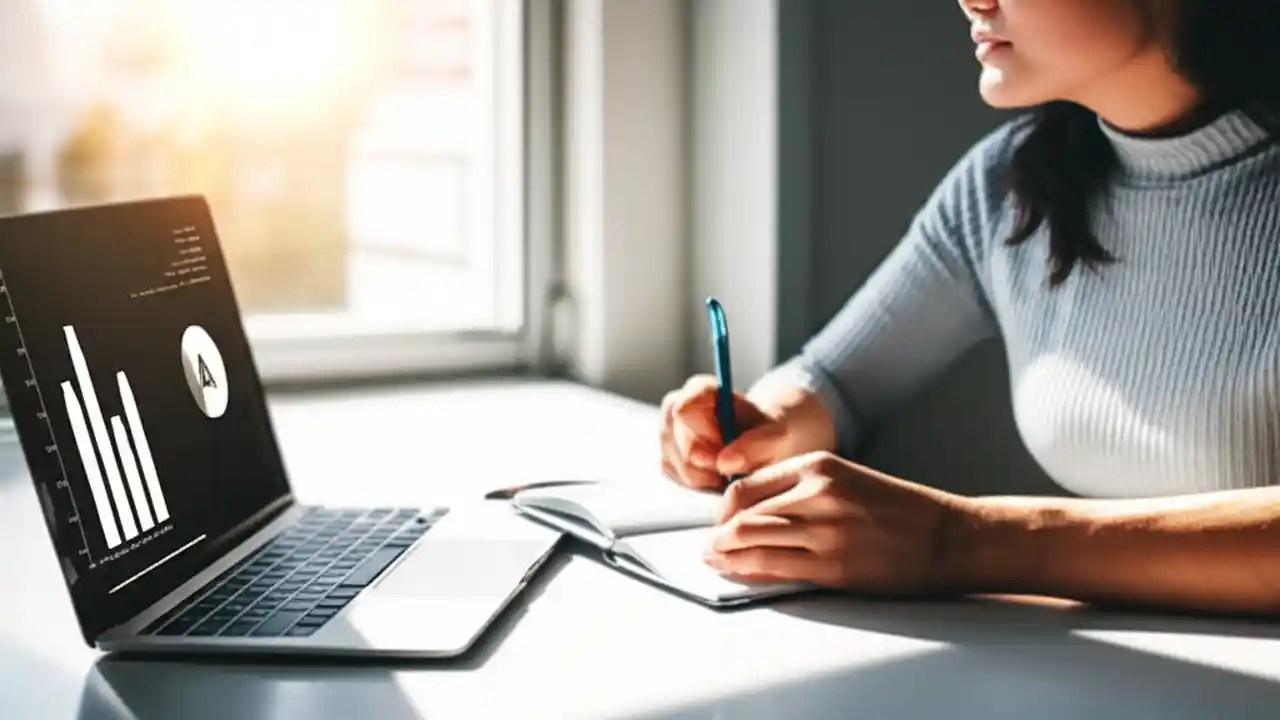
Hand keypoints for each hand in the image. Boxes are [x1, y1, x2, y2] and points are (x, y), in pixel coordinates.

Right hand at [659, 375, 794, 490]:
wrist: (762, 445)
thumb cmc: (769, 434)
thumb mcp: (776, 436)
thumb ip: (757, 445)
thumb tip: (724, 461)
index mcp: (700, 389)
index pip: (684, 408)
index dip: (705, 435)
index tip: (726, 448)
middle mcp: (675, 406)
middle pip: (678, 440)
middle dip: (707, 461)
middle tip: (733, 465)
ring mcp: (666, 433)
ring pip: (676, 462)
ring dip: (705, 476)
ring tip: (730, 470)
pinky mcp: (666, 458)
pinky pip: (677, 477)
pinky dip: (700, 484)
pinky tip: (718, 476)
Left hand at [704, 451, 973, 594]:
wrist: (948, 537)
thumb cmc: (898, 511)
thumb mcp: (846, 481)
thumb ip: (799, 490)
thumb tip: (749, 511)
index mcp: (819, 466)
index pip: (746, 485)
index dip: (723, 509)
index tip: (719, 523)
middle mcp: (818, 493)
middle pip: (740, 513)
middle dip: (717, 535)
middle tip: (709, 548)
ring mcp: (825, 530)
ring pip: (750, 540)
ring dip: (725, 555)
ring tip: (718, 562)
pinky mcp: (834, 566)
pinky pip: (774, 568)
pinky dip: (748, 571)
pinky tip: (741, 573)